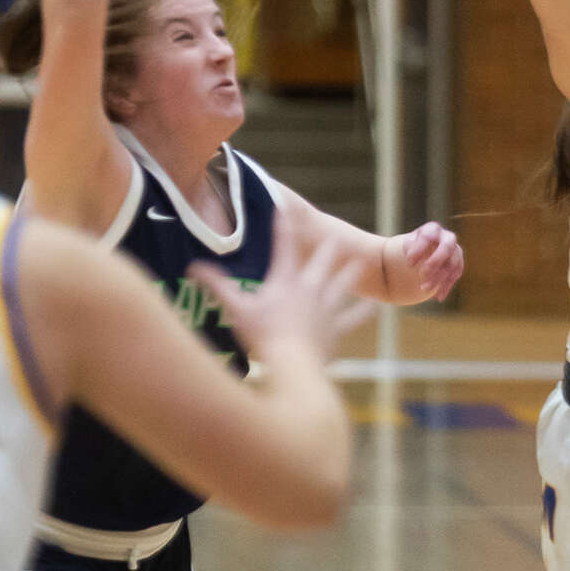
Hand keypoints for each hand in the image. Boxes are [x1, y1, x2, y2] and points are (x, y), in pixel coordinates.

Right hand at [188, 216, 372, 361]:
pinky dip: (365, 311)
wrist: (292, 364)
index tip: (285, 206)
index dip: (284, 224)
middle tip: (334, 236)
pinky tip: (377, 305)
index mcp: (286, 280)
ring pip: (343, 283)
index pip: (284, 245)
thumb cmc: (262, 336)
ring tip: (358, 260)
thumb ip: (217, 285)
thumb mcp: (236, 308)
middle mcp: (310, 288)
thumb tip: (193, 266)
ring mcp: (327, 309)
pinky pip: (355, 318)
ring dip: (350, 272)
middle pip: (323, 260)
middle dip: (328, 246)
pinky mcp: (337, 330)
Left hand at [401, 222, 463, 301]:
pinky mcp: (458, 263)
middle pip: (446, 248)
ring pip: (451, 264)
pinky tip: (438, 297)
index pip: (428, 237)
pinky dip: (446, 286)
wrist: (424, 252)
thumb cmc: (413, 247)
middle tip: (421, 275)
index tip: (409, 263)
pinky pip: (455, 275)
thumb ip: (409, 248)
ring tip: (424, 289)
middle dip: (435, 262)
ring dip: (439, 278)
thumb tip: (412, 257)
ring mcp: (456, 250)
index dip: (419, 249)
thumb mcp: (408, 245)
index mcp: (432, 229)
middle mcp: (447, 237)